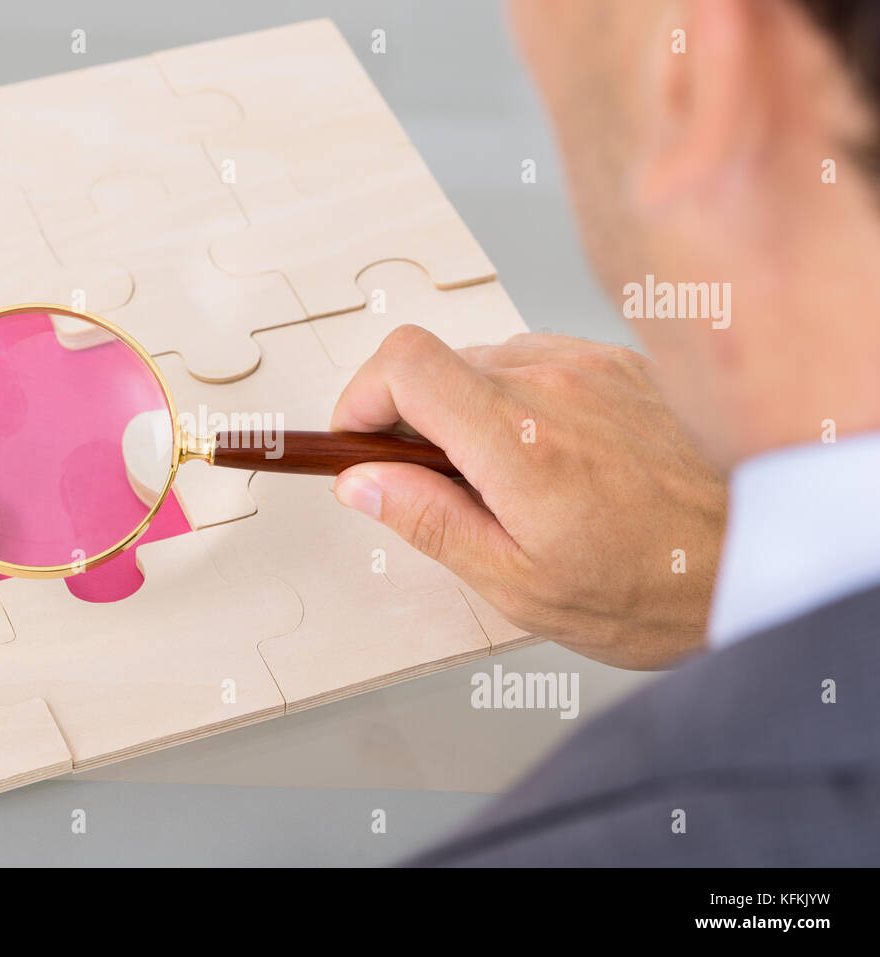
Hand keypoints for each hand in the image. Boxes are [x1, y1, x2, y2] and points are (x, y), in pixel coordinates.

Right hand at [330, 327, 726, 669]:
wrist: (765, 556)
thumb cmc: (655, 588)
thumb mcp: (520, 585)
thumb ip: (430, 522)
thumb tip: (361, 481)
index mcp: (518, 440)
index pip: (404, 363)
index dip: (362, 396)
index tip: (359, 440)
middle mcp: (553, 383)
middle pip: (438, 364)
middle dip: (416, 420)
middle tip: (439, 485)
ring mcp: (592, 365)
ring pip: (488, 363)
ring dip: (472, 411)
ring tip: (510, 481)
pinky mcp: (621, 363)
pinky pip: (541, 364)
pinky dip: (523, 402)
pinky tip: (557, 458)